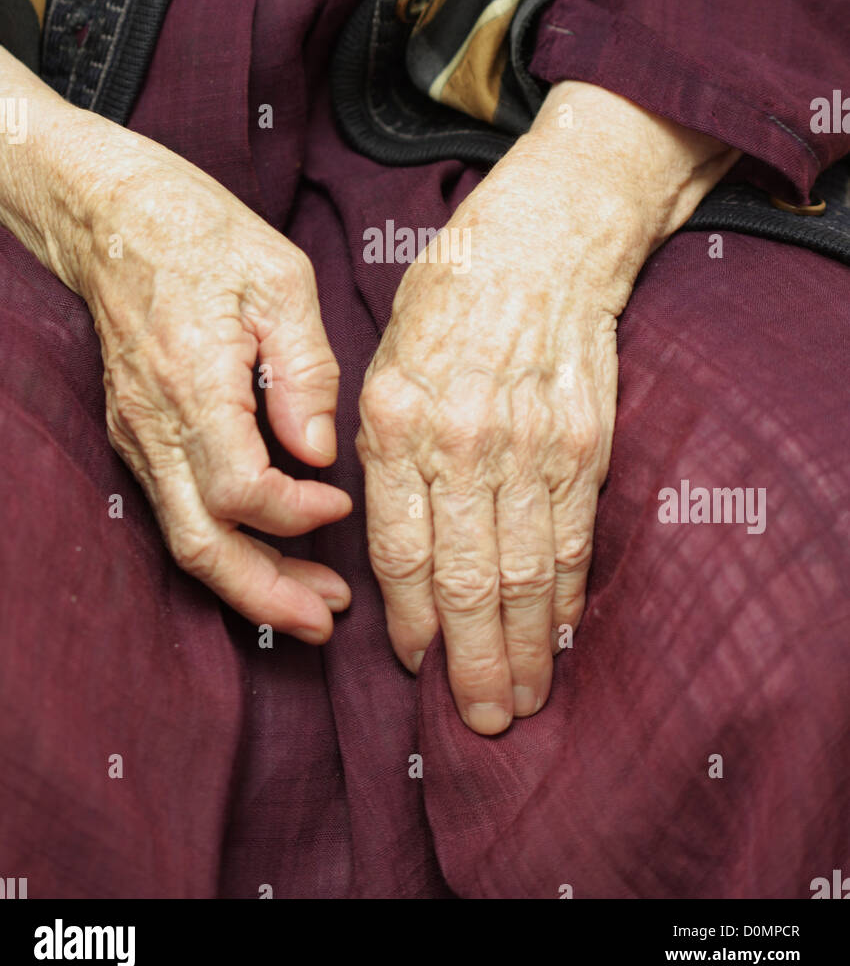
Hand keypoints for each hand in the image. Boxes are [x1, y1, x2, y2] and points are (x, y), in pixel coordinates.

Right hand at [71, 132, 352, 639]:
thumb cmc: (202, 235)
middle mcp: (154, 425)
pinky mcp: (138, 434)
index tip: (341, 502)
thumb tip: (319, 454)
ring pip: (184, 539)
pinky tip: (271, 547)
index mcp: (193, 385)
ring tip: (312, 602)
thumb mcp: (278, 281)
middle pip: (202, 545)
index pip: (241, 491)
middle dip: (267, 595)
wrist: (114, 216)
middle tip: (327, 621)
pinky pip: (177, 510)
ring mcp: (138, 435)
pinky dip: (225, 542)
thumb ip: (304, 372)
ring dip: (248, 581)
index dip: (297, 514)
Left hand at [358, 81, 735, 731]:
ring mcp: (530, 447)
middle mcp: (462, 443)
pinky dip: (566, 596)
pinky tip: (558, 635)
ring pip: (525, 574)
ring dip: (523, 647)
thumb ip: (383, 452)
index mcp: (396, 422)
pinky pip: (574, 539)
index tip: (414, 663)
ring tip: (522, 698)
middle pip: (467, 580)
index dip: (410, 621)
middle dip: (472, 662)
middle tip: (481, 718)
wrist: (542, 246)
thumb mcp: (384, 360)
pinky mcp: (583, 446)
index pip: (399, 552)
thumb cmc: (450, 299)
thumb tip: (392, 546)